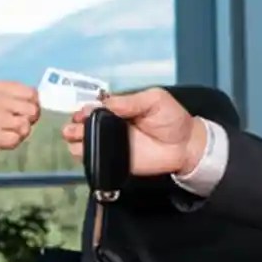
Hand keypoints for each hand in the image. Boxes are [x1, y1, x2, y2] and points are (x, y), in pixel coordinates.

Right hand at [0, 81, 39, 164]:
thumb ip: (1, 98)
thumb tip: (27, 104)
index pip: (30, 92)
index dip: (32, 105)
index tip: (24, 114)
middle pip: (32, 110)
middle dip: (29, 121)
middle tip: (16, 128)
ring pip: (26, 126)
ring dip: (19, 135)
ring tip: (4, 136)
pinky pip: (16, 140)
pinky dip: (11, 144)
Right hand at [60, 87, 207, 175]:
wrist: (185, 146)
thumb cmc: (172, 118)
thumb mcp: (154, 99)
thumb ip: (130, 101)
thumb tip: (105, 103)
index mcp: (118, 108)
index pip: (95, 107)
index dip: (86, 109)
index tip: (84, 112)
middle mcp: (111, 126)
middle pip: (84, 125)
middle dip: (75, 124)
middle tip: (78, 125)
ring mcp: (112, 145)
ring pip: (84, 142)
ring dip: (77, 139)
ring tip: (78, 137)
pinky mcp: (116, 162)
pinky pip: (96, 161)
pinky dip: (88, 157)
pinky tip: (87, 152)